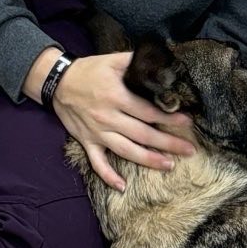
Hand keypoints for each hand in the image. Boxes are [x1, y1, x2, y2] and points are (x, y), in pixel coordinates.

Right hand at [44, 51, 195, 191]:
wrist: (57, 82)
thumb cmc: (88, 71)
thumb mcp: (112, 60)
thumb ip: (134, 60)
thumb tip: (158, 60)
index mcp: (116, 97)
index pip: (147, 111)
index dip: (168, 118)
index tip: (186, 123)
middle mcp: (108, 118)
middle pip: (142, 134)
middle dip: (167, 143)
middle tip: (189, 150)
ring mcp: (97, 133)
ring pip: (126, 150)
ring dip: (148, 160)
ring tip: (169, 166)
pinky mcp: (87, 142)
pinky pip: (97, 163)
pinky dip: (108, 176)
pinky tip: (122, 187)